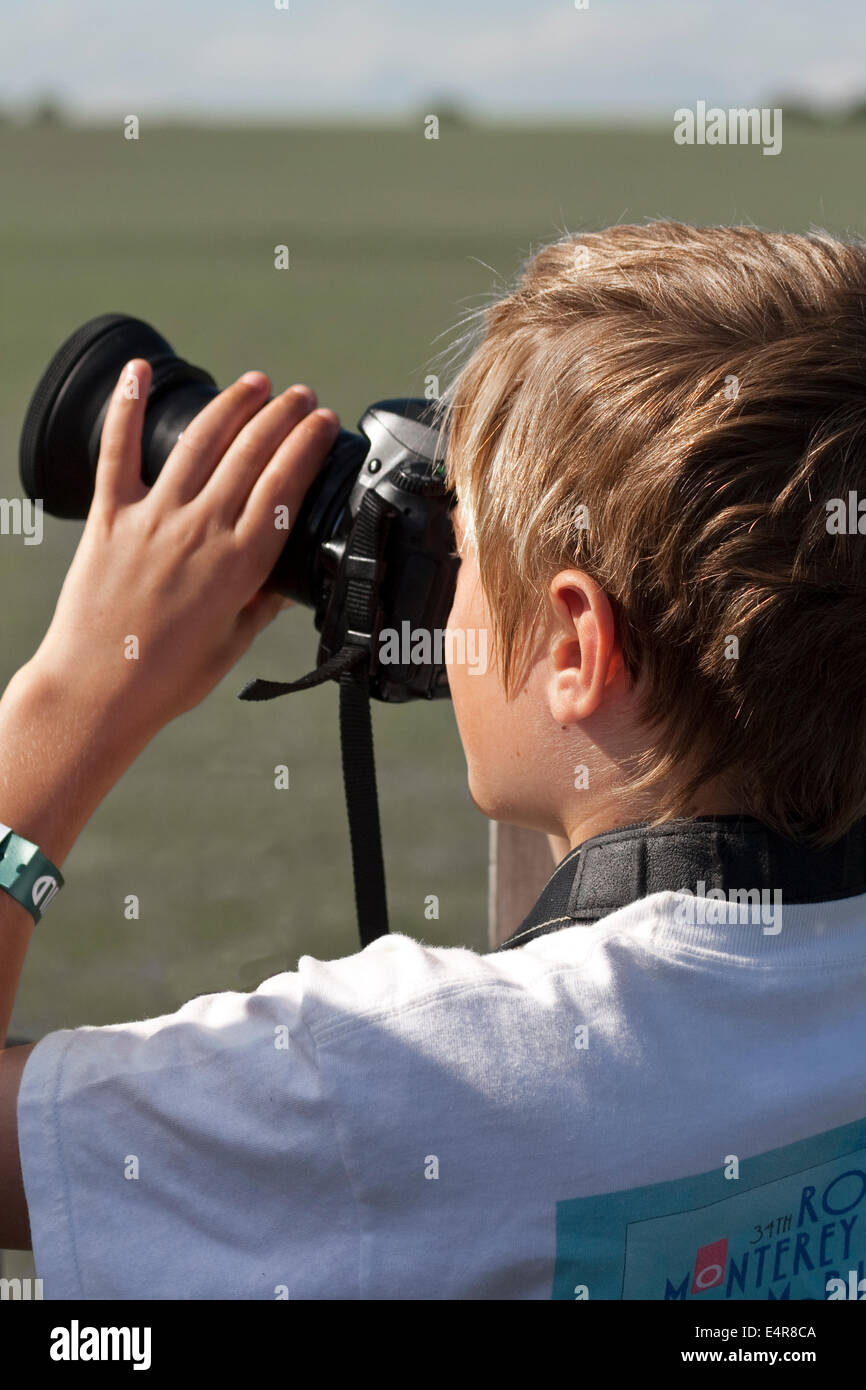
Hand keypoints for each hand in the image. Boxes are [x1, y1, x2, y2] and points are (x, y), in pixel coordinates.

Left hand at [27, 358, 339, 744]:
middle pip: (251, 452)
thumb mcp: (234, 643)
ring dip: (232, 404)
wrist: (97, 691)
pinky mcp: (108, 518)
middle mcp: (201, 531)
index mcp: (241, 563)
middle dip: (282, 414)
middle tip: (300, 394)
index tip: (323, 421)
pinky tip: (140, 371)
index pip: (286, 484)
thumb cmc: (168, 678)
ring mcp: (153, 519)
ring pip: (199, 441)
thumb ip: (263, 604)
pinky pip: (117, 451)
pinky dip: (126, 407)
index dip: (308, 443)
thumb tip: (288, 580)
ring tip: (254, 383)